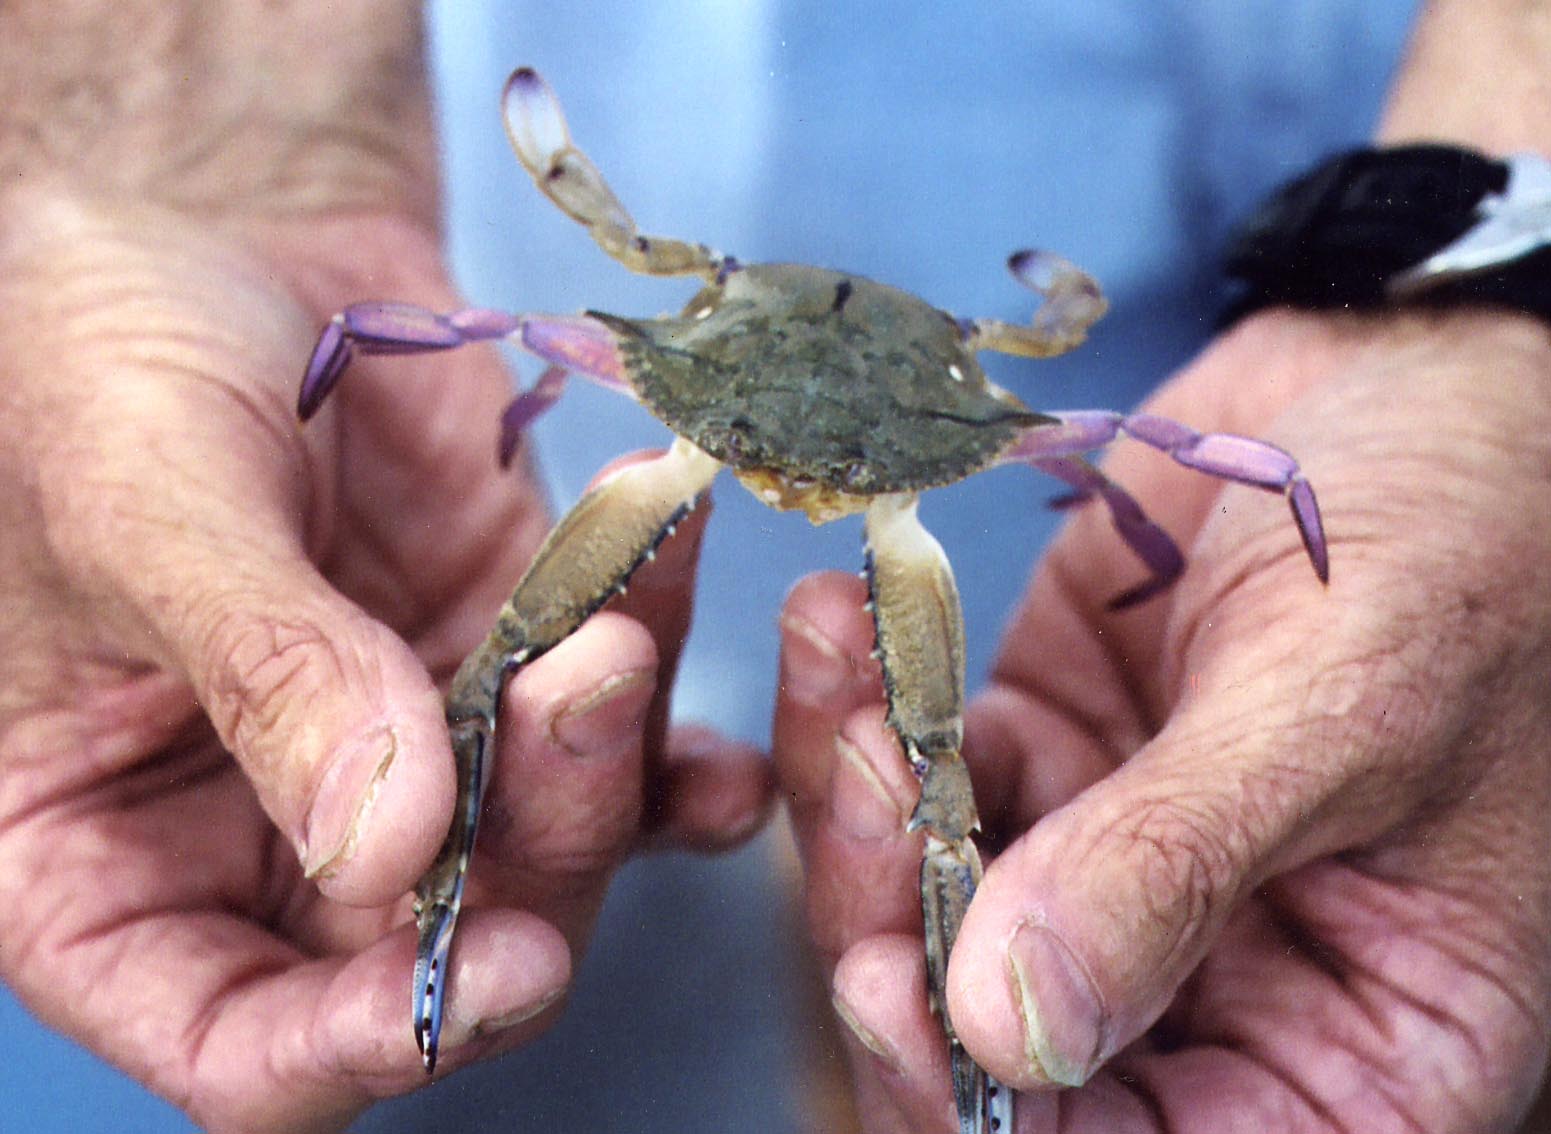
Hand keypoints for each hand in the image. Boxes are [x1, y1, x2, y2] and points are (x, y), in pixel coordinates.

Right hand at [0, 7, 765, 1131]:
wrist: (215, 234)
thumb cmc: (94, 354)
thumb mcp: (142, 501)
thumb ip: (265, 675)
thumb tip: (393, 846)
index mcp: (106, 855)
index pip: (231, 1038)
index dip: (347, 1045)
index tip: (475, 976)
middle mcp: (271, 835)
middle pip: (430, 946)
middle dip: (528, 866)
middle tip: (574, 704)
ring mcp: (414, 751)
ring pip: (548, 846)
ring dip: (609, 770)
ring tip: (612, 637)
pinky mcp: (515, 663)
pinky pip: (623, 733)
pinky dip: (679, 718)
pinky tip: (707, 681)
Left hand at [775, 309, 1550, 1131]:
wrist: (1437, 388)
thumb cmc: (1485, 549)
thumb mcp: (1351, 711)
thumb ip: (1177, 869)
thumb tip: (1006, 1026)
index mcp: (1356, 1040)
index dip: (1002, 1113)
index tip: (895, 995)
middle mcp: (1224, 975)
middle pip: (1007, 1040)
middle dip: (898, 934)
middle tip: (852, 799)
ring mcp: (1119, 857)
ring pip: (939, 902)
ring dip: (862, 804)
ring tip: (839, 671)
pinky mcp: (1052, 745)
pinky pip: (932, 769)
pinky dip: (871, 706)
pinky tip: (844, 624)